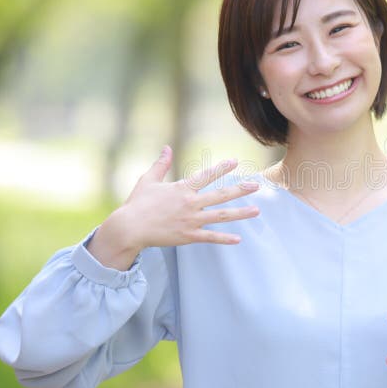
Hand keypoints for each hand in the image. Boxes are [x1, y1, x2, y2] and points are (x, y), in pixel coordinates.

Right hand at [88, 145, 260, 269]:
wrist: (129, 228)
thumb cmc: (137, 203)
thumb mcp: (148, 180)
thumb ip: (161, 164)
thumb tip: (167, 148)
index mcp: (182, 188)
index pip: (206, 176)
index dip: (221, 168)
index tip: (235, 162)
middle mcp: (190, 203)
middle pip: (221, 195)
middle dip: (241, 189)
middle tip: (257, 185)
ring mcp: (191, 220)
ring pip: (221, 215)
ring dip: (240, 213)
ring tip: (257, 210)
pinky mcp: (188, 236)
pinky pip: (210, 237)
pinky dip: (224, 239)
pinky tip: (238, 239)